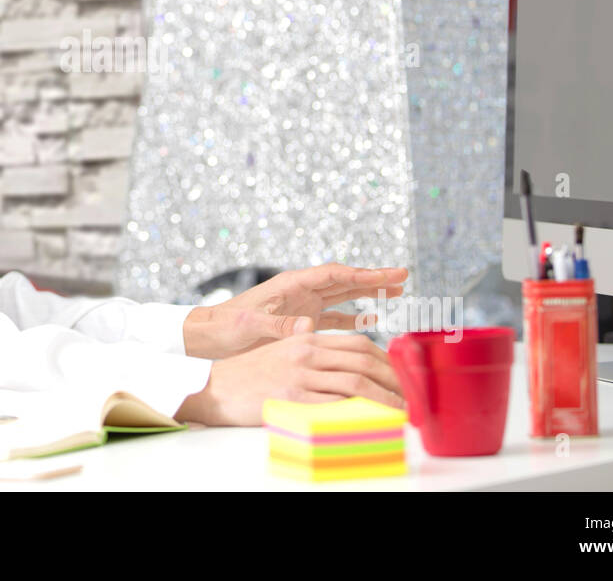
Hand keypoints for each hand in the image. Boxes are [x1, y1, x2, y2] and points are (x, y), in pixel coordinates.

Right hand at [174, 332, 404, 425]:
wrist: (216, 387)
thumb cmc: (250, 374)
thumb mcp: (282, 351)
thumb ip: (309, 349)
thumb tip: (338, 355)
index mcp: (307, 339)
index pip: (358, 344)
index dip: (386, 361)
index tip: (401, 377)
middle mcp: (306, 352)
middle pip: (363, 361)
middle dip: (394, 380)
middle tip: (411, 397)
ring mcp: (300, 375)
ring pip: (356, 382)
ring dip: (385, 398)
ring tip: (402, 412)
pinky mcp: (293, 397)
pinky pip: (335, 403)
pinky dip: (359, 411)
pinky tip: (373, 420)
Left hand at [180, 262, 408, 359]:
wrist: (208, 337)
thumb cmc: (225, 326)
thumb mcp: (248, 325)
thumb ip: (277, 325)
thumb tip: (307, 327)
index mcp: (291, 284)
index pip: (335, 275)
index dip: (364, 275)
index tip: (391, 274)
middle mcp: (300, 291)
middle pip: (345, 282)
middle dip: (374, 279)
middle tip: (404, 276)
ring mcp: (302, 306)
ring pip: (343, 296)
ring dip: (368, 294)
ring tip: (397, 292)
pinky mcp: (300, 322)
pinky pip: (333, 317)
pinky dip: (353, 317)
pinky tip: (371, 319)